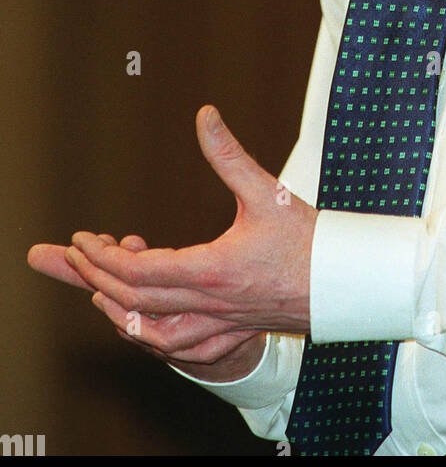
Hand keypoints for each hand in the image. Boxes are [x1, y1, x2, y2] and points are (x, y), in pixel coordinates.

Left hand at [27, 106, 316, 368]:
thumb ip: (229, 154)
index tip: (84, 239)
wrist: (347, 282)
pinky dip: (154, 339)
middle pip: (135, 301)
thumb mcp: (267, 190)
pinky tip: (144, 323)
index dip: (102, 257)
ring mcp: (221, 323)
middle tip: (78, 256)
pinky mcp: (233, 332)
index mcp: (212, 270)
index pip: (139, 271)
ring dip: (119, 314)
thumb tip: (205, 116)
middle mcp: (210, 303)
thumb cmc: (308, 238)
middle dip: (97, 277)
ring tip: (100, 291)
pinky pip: (183, 350)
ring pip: (154, 334)